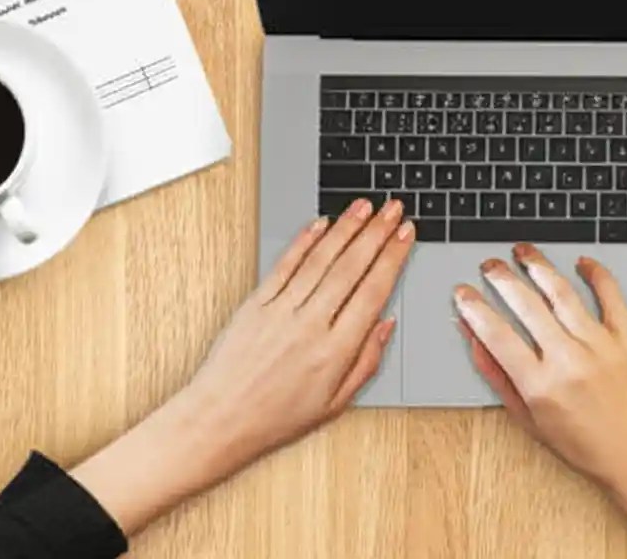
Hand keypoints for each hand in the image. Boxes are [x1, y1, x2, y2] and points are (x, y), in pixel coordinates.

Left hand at [73, 198, 413, 534]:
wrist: (220, 420)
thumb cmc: (276, 418)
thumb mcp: (336, 403)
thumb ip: (366, 361)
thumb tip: (386, 324)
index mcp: (335, 351)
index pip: (373, 291)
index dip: (393, 258)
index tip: (406, 235)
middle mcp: (309, 325)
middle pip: (351, 267)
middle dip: (376, 233)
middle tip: (393, 209)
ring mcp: (280, 311)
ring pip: (320, 259)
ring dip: (346, 228)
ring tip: (365, 207)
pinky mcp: (255, 304)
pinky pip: (285, 265)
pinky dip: (305, 242)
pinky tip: (321, 224)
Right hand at [454, 243, 626, 558]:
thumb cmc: (589, 446)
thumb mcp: (530, 420)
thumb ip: (498, 376)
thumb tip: (474, 339)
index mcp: (539, 385)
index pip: (495, 333)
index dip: (473, 307)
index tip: (463, 293)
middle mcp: (568, 359)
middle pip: (525, 302)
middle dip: (500, 277)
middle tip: (489, 266)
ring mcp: (600, 344)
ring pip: (561, 291)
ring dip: (538, 265)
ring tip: (522, 252)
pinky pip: (609, 294)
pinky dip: (595, 272)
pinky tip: (581, 262)